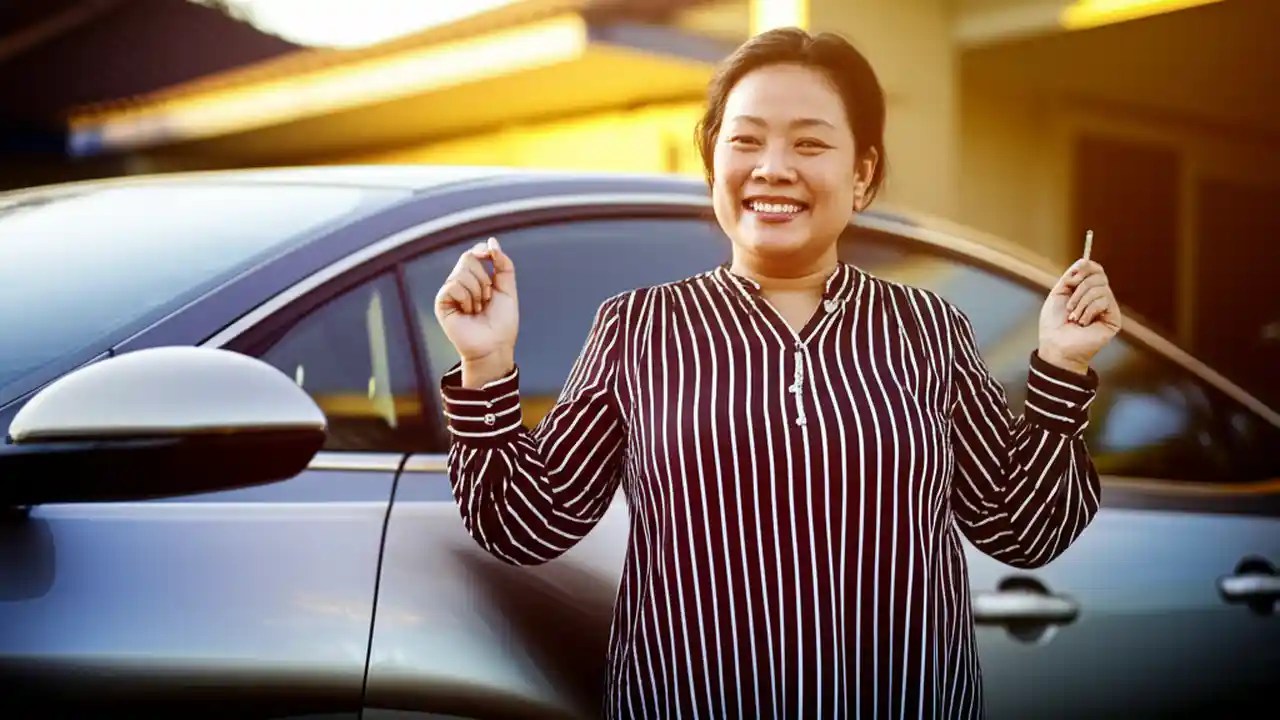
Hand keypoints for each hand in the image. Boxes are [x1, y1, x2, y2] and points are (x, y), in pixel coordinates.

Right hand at [433, 237, 518, 385]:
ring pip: (462, 272)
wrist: (495, 345)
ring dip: (477, 292)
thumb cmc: (502, 322)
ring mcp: (450, 292)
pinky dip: (466, 298)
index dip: (482, 251)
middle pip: (468, 258)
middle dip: (484, 279)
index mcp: (476, 278)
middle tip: (486, 299)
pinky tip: (468, 312)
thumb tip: (492, 242)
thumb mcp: (508, 289)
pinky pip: (453, 285)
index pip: (474, 252)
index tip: (490, 256)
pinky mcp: (441, 302)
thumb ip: (503, 264)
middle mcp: (461, 283)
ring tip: (477, 309)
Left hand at [1038, 258, 1121, 373]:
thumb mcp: (1058, 294)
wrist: (1057, 345)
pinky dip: (1089, 310)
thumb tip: (1083, 261)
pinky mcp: (1113, 317)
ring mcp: (1107, 307)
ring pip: (1100, 287)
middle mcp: (1098, 296)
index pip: (1095, 269)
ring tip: (1074, 317)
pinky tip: (1083, 323)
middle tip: (1069, 305)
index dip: (1086, 267)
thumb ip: (1070, 276)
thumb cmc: (1054, 324)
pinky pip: (1104, 300)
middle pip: (1099, 275)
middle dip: (1080, 288)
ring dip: (1081, 302)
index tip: (1073, 277)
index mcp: (1084, 290)